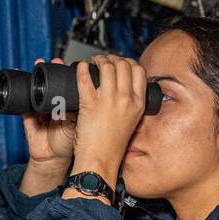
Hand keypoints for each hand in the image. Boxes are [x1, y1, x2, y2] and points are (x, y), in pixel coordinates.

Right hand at [22, 57, 76, 164]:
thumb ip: (78, 114)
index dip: (72, 73)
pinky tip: (21, 75)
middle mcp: (56, 103)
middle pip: (54, 81)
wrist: (51, 159)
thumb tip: (83, 98)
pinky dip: (23, 87)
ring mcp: (41, 107)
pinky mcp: (28, 113)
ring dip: (39, 74)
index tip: (76, 63)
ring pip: (39, 86)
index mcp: (69, 105)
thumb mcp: (77, 127)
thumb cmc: (67, 145)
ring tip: (39, 63)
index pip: (71, 85)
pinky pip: (24, 98)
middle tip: (57, 60)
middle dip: (55, 69)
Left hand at [69, 54, 147, 185]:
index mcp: (138, 104)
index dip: (128, 62)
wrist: (100, 161)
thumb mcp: (132, 122)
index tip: (119, 63)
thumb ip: (132, 105)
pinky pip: (85, 78)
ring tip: (91, 63)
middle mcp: (125, 99)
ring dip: (97, 60)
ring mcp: (108, 101)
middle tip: (102, 61)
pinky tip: (80, 68)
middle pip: (122, 64)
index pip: (138, 71)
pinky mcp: (89, 105)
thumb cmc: (112, 146)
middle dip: (112, 58)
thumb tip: (127, 91)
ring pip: (106, 66)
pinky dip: (81, 69)